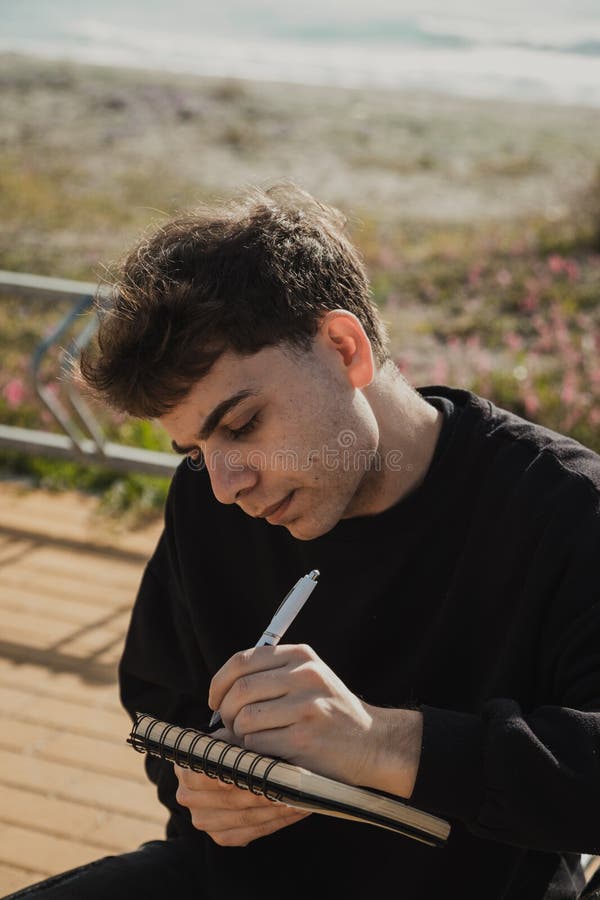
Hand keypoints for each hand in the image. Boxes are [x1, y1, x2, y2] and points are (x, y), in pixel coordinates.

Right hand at [174, 730, 308, 845]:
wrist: (230, 766)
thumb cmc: (235, 746)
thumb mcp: (233, 735)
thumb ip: (237, 741)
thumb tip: (257, 744)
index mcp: (186, 768)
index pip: (210, 772)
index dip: (236, 772)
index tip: (262, 770)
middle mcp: (188, 798)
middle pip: (231, 799)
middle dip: (264, 792)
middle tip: (291, 785)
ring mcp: (204, 821)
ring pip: (244, 818)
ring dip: (276, 809)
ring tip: (299, 797)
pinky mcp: (221, 836)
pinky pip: (251, 833)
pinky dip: (277, 822)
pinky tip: (297, 810)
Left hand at [208, 644, 422, 796]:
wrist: (373, 743)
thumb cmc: (330, 712)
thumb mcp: (308, 678)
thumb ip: (269, 675)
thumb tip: (218, 691)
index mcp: (301, 656)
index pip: (242, 661)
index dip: (219, 682)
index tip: (215, 699)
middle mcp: (305, 676)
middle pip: (239, 691)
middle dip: (225, 712)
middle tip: (229, 725)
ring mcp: (306, 708)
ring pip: (244, 720)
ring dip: (239, 735)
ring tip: (253, 740)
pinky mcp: (304, 741)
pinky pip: (257, 746)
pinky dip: (253, 754)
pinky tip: (267, 754)